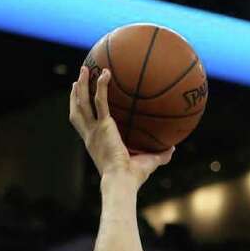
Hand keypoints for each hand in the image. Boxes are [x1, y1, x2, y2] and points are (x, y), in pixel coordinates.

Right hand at [69, 66, 173, 184]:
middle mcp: (91, 136)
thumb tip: (173, 148)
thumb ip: (159, 155)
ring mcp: (95, 130)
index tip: (80, 98)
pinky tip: (106, 73)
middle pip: (77, 110)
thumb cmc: (132, 179)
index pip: (83, 124)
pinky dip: (101, 86)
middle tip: (77, 80)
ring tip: (85, 68)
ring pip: (82, 102)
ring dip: (82, 84)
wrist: (123, 182)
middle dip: (76, 94)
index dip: (80, 110)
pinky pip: (100, 100)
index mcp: (96, 143)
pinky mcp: (103, 126)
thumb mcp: (147, 163)